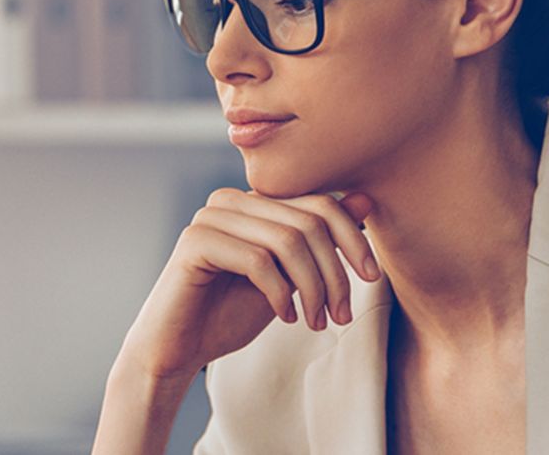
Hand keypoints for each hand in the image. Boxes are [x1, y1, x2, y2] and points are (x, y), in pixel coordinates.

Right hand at [113, 188, 380, 384]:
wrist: (177, 349)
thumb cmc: (229, 313)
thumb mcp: (289, 278)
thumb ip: (320, 240)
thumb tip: (364, 199)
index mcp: (253, 201)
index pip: (320, 203)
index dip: (353, 238)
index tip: (372, 277)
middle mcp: (230, 200)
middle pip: (308, 222)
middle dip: (334, 273)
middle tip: (340, 315)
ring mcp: (210, 218)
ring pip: (287, 240)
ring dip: (312, 288)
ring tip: (315, 321)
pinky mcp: (195, 242)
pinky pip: (257, 260)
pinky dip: (280, 293)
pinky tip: (284, 316)